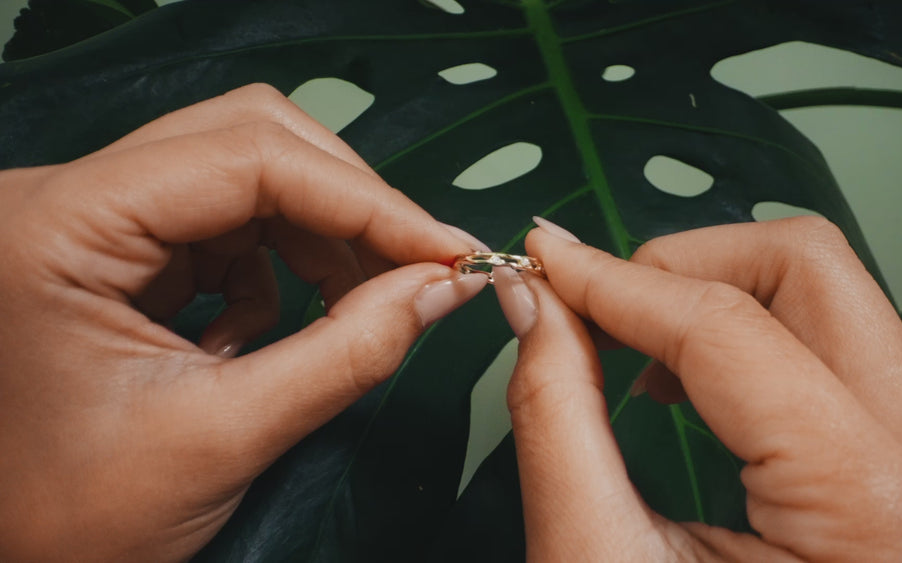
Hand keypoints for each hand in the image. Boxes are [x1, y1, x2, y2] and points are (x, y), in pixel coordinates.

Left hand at [0, 84, 487, 560]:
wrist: (8, 562)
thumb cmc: (76, 517)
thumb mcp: (227, 436)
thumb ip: (351, 350)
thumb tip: (443, 284)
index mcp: (61, 225)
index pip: (247, 157)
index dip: (365, 200)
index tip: (444, 249)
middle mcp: (64, 196)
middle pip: (247, 139)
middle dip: (345, 204)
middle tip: (416, 265)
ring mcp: (89, 218)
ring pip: (243, 174)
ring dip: (316, 238)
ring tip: (346, 313)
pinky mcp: (114, 248)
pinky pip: (223, 223)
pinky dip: (273, 269)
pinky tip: (256, 340)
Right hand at [497, 217, 901, 560]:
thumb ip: (559, 422)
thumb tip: (536, 312)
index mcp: (875, 511)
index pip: (726, 326)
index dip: (614, 280)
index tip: (547, 261)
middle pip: (813, 268)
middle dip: (684, 262)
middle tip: (601, 298)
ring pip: (836, 297)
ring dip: (718, 294)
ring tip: (637, 347)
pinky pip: (843, 350)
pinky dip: (752, 338)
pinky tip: (692, 385)